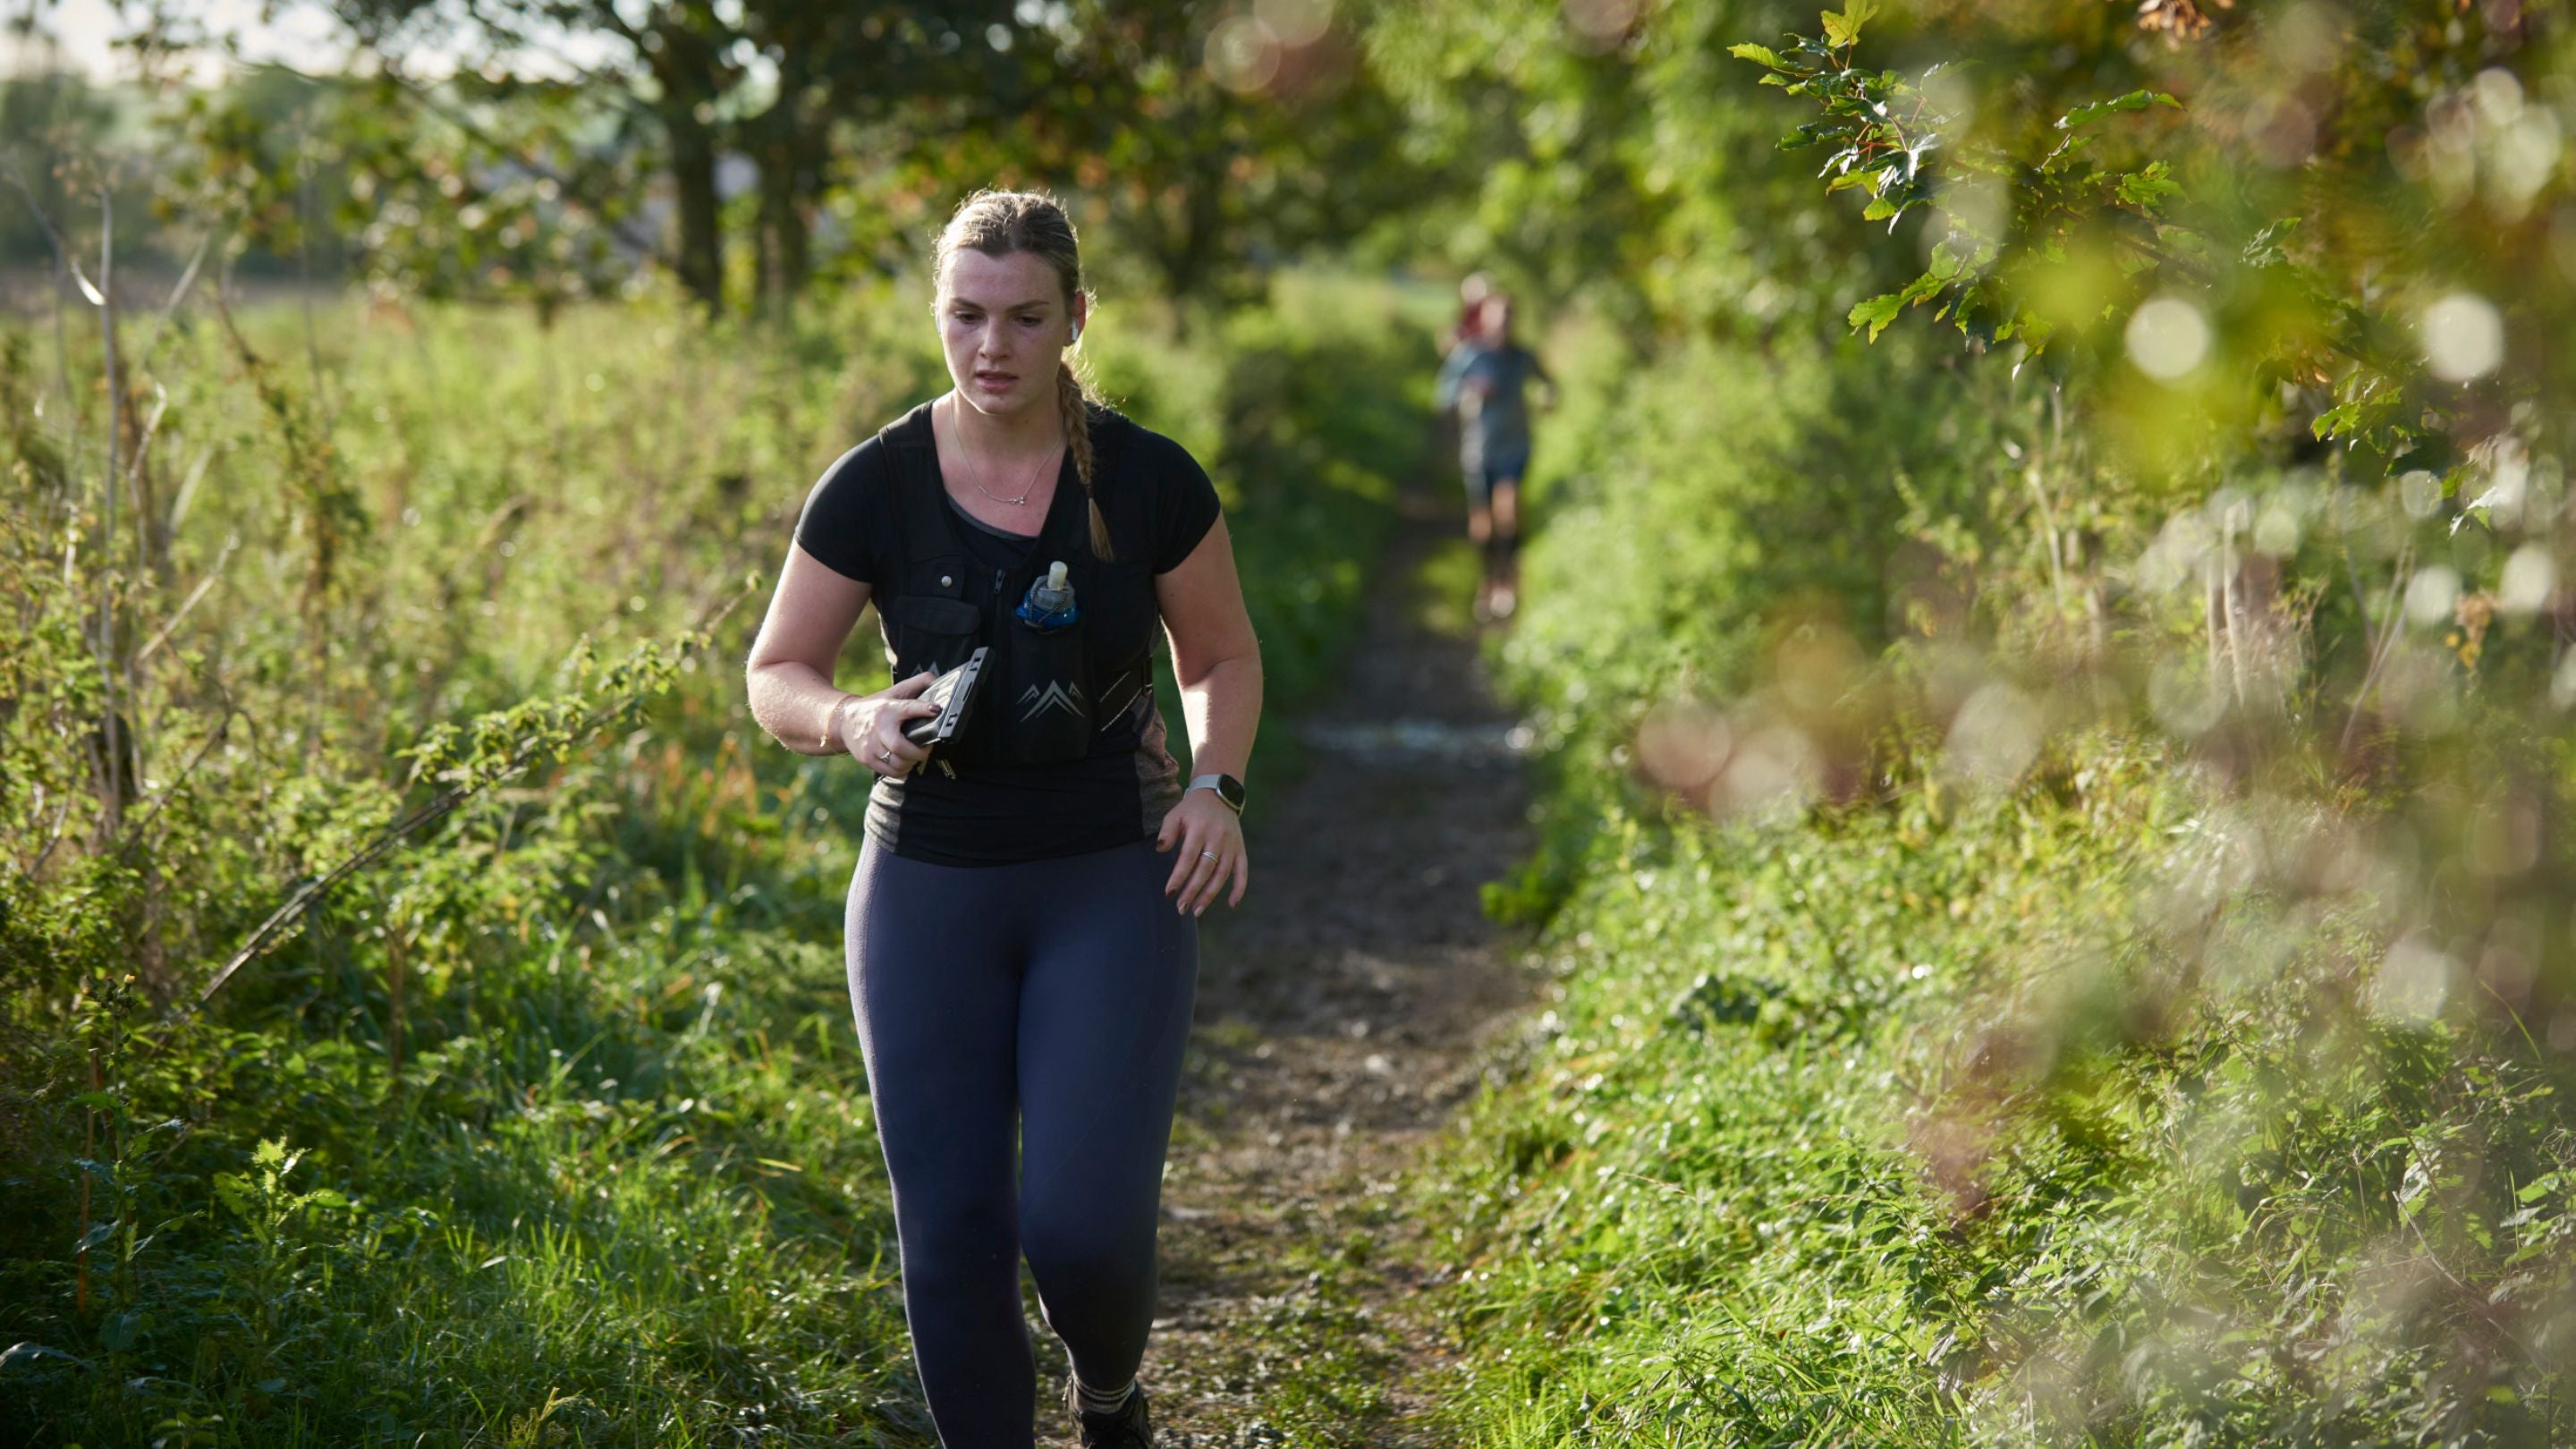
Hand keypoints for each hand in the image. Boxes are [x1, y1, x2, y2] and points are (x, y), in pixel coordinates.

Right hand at [841, 671, 942, 776]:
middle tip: (926, 749)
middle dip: (919, 753)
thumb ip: (917, 684)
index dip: (923, 709)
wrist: (844, 721)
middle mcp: (878, 728)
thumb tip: (936, 681)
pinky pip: (891, 772)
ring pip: (897, 763)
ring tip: (914, 755)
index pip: (907, 708)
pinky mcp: (867, 759)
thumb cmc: (876, 707)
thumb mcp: (894, 692)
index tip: (936, 709)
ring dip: (911, 762)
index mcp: (888, 708)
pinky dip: (903, 770)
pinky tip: (904, 762)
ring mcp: (870, 745)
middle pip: (900, 747)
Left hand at [1156, 787, 1246, 915]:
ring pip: (1222, 874)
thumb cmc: (1192, 809)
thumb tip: (1160, 849)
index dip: (1179, 876)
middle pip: (1205, 869)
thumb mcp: (1175, 814)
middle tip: (1181, 908)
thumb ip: (1167, 831)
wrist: (1219, 794)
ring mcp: (1231, 844)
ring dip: (1210, 894)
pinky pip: (1242, 871)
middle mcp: (1218, 838)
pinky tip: (1232, 904)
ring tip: (1197, 910)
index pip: (1188, 857)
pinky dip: (1239, 888)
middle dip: (1193, 891)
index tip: (1169, 893)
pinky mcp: (1240, 849)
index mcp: (1200, 829)